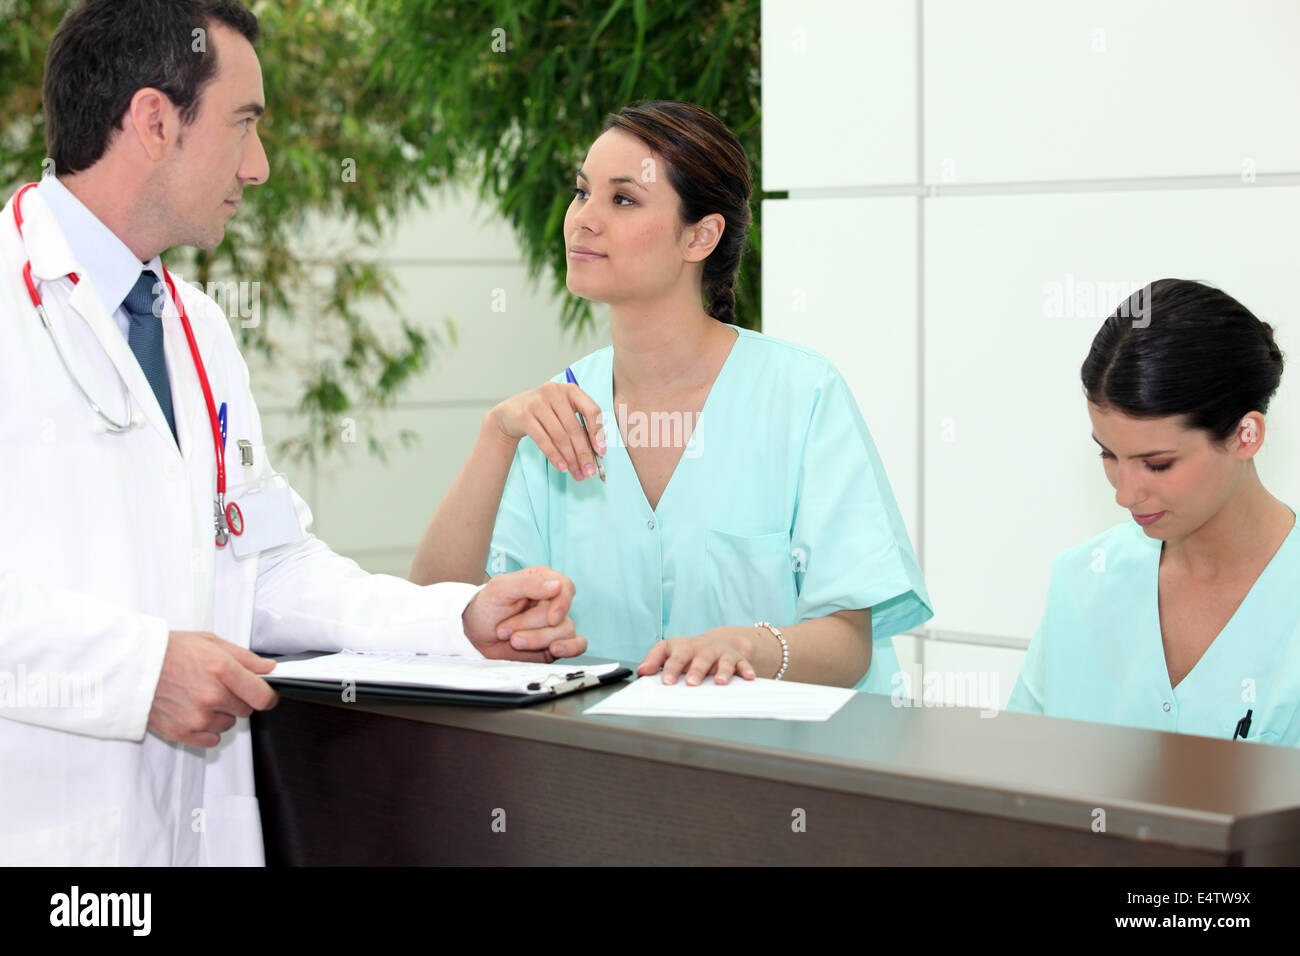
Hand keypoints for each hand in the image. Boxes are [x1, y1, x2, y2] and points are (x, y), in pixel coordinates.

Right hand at [147, 631, 278, 747]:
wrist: (132, 666)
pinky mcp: (182, 733)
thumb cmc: (169, 651)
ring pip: (228, 724)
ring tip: (200, 697)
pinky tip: (194, 712)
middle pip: (246, 710)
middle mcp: (212, 696)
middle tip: (220, 687)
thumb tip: (268, 668)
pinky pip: (211, 740)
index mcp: (222, 669)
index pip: (262, 696)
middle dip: (239, 699)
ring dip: (221, 714)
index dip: (268, 696)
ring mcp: (197, 717)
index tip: (266, 694)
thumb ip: (245, 657)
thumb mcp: (211, 642)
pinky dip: (207, 729)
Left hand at [463, 566, 586, 660]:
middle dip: (530, 625)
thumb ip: (528, 584)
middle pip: (561, 615)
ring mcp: (555, 624)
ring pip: (565, 632)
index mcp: (542, 580)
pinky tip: (555, 650)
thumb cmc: (487, 607)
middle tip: (505, 630)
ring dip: (537, 639)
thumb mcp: (500, 589)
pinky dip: (570, 648)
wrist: (475, 635)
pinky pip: (577, 645)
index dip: (561, 603)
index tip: (550, 618)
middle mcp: (552, 601)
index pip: (565, 587)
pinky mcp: (556, 643)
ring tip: (514, 641)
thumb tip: (557, 586)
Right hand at [490, 382, 605, 480]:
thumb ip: (580, 426)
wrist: (511, 412)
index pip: (591, 410)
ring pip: (560, 436)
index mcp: (571, 390)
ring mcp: (538, 403)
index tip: (601, 452)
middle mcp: (554, 392)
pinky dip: (555, 456)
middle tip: (590, 471)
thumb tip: (596, 453)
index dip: (598, 432)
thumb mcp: (563, 412)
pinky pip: (544, 440)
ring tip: (577, 473)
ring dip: (571, 458)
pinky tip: (562, 467)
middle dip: (584, 453)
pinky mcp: (525, 416)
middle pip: (574, 428)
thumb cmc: (544, 413)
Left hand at [636, 626, 765, 685]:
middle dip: (696, 670)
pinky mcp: (737, 659)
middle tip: (691, 683)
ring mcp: (720, 653)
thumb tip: (641, 672)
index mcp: (683, 647)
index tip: (666, 681)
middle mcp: (702, 649)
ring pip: (722, 661)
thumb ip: (654, 660)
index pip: (674, 656)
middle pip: (699, 658)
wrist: (719, 641)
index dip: (670, 668)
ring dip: (722, 671)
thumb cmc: (690, 651)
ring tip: (719, 682)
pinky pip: (743, 664)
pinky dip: (746, 670)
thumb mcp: (669, 650)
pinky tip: (748, 678)